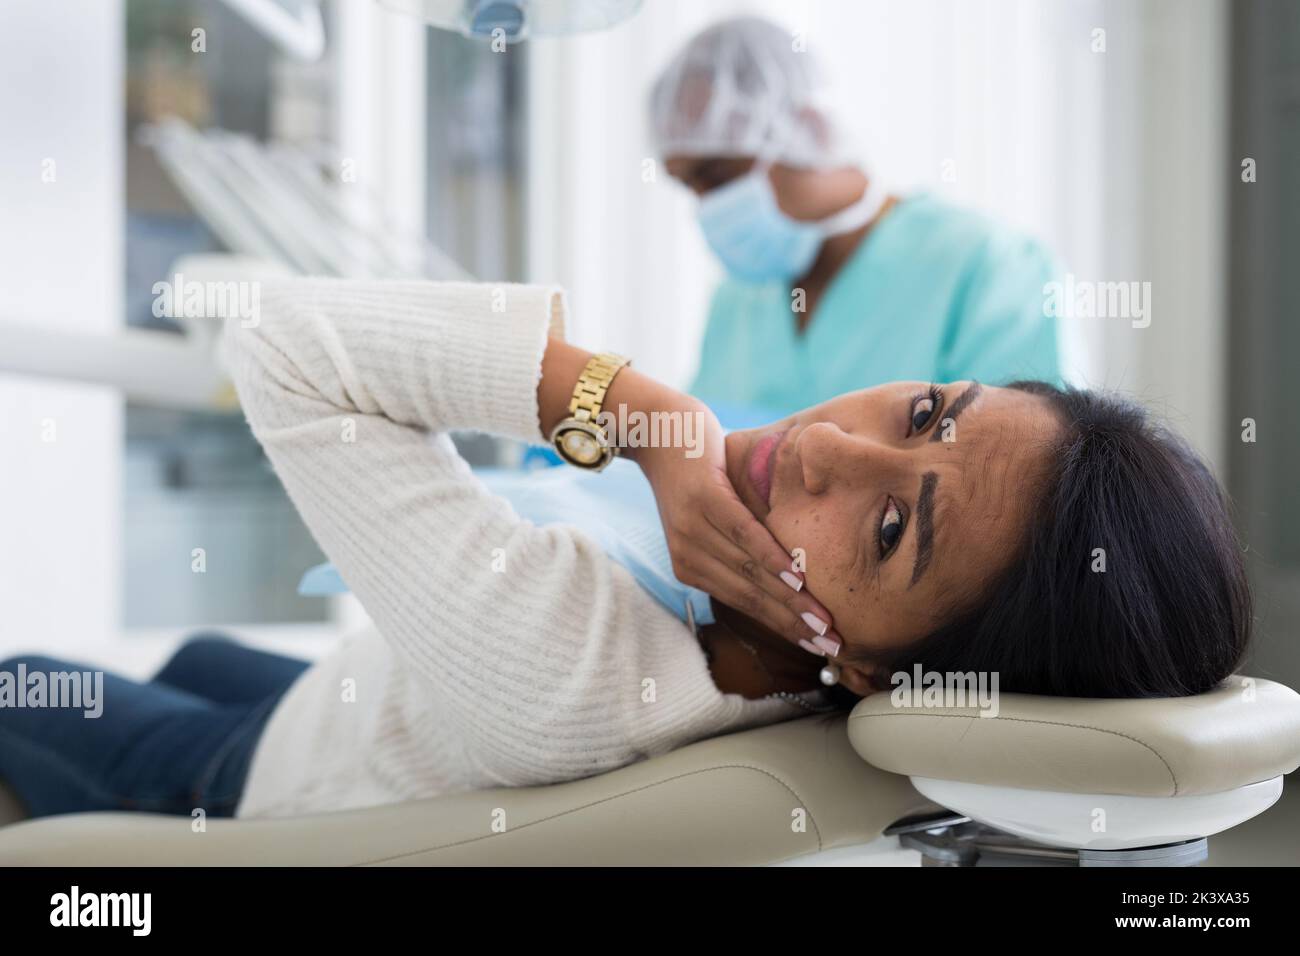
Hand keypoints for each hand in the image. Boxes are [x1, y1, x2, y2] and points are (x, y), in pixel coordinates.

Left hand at [633, 398, 839, 656]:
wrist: (658, 427)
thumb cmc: (696, 471)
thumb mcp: (713, 516)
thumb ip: (742, 545)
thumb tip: (792, 571)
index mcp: (692, 567)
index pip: (745, 604)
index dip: (783, 629)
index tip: (818, 649)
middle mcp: (689, 556)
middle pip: (751, 598)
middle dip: (794, 626)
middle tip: (832, 647)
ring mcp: (694, 529)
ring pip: (751, 573)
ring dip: (790, 602)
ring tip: (824, 622)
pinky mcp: (704, 499)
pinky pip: (743, 535)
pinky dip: (770, 558)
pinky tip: (795, 579)